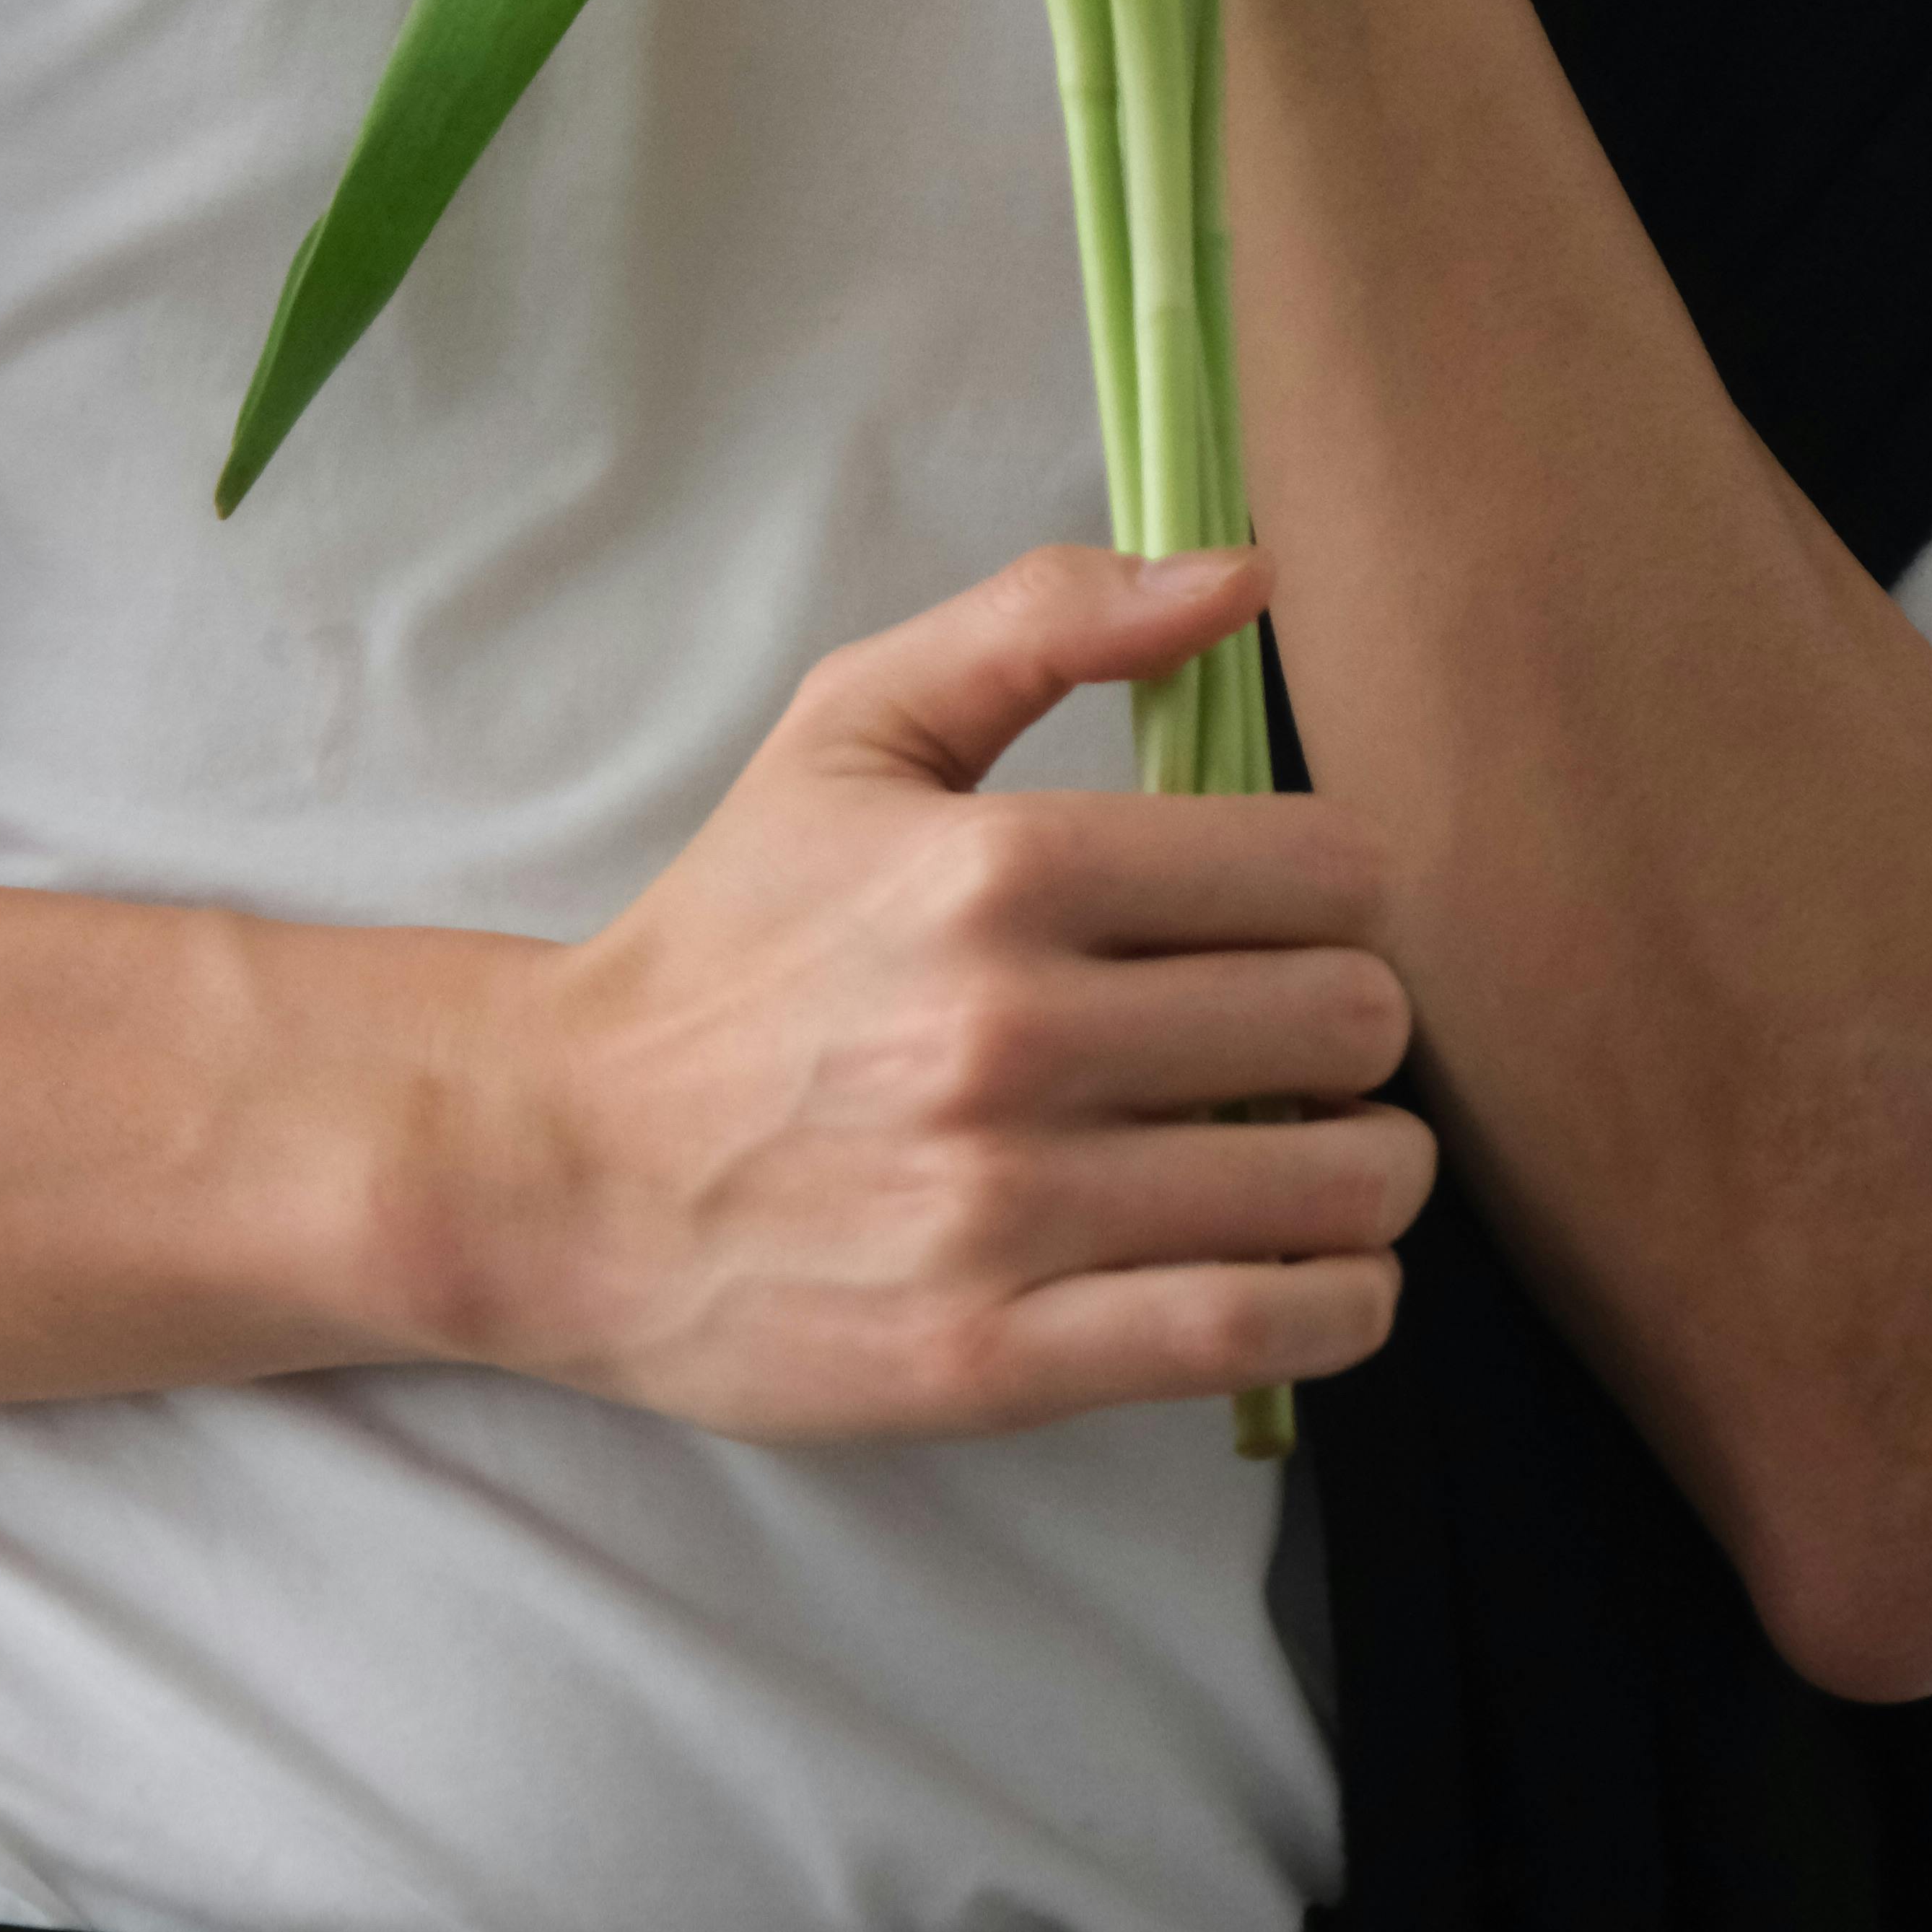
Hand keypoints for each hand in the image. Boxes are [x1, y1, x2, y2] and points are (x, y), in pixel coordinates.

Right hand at [443, 545, 1433, 1442]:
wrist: (562, 1161)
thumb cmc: (731, 935)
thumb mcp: (850, 727)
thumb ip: (1045, 621)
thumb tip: (1244, 575)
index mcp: (994, 865)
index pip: (1321, 867)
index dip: (1343, 887)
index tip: (1294, 914)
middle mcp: (1008, 1033)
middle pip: (1348, 1020)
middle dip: (1358, 1023)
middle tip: (1303, 1036)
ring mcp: (1003, 1207)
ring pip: (1334, 1183)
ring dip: (1369, 1169)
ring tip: (1320, 1150)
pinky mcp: (995, 1356)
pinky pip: (1263, 1334)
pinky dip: (1336, 1303)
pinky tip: (1314, 1267)